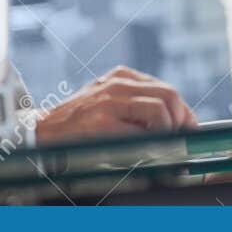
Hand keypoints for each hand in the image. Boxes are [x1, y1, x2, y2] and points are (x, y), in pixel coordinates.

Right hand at [33, 66, 197, 143]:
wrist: (41, 135)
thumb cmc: (78, 128)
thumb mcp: (107, 106)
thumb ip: (136, 109)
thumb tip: (175, 128)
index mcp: (121, 78)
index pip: (166, 90)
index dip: (184, 113)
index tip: (190, 132)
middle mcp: (117, 83)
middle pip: (169, 95)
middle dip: (183, 121)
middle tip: (184, 144)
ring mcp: (109, 100)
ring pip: (160, 109)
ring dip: (170, 133)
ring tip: (164, 150)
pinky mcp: (102, 121)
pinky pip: (141, 130)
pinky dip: (152, 143)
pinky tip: (147, 153)